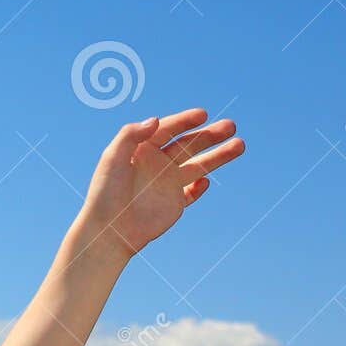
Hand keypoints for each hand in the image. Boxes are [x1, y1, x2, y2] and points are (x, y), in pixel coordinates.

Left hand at [78, 108, 244, 261]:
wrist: (108, 231)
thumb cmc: (105, 193)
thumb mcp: (112, 158)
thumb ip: (131, 134)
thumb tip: (156, 119)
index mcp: (142, 150)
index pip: (168, 129)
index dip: (185, 120)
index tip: (203, 115)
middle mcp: (157, 164)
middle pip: (189, 144)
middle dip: (210, 135)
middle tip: (231, 126)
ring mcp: (167, 184)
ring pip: (199, 165)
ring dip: (218, 155)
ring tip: (240, 145)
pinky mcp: (174, 204)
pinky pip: (193, 192)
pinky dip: (201, 187)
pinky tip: (205, 182)